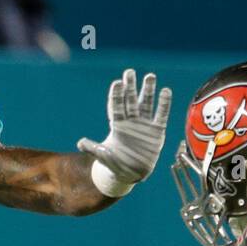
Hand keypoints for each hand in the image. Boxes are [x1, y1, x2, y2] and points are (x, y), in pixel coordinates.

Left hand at [78, 69, 171, 194]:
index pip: (117, 106)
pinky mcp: (156, 131)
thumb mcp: (104, 157)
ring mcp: (144, 125)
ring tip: (150, 76)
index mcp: (117, 124)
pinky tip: (166, 91)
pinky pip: (161, 115)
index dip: (117, 96)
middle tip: (129, 72)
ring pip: (146, 104)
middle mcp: (130, 121)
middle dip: (130, 87)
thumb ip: (94, 149)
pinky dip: (163, 104)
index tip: (117, 83)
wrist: (132, 173)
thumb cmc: (115, 164)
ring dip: (148, 90)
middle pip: (130, 101)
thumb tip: (80, 143)